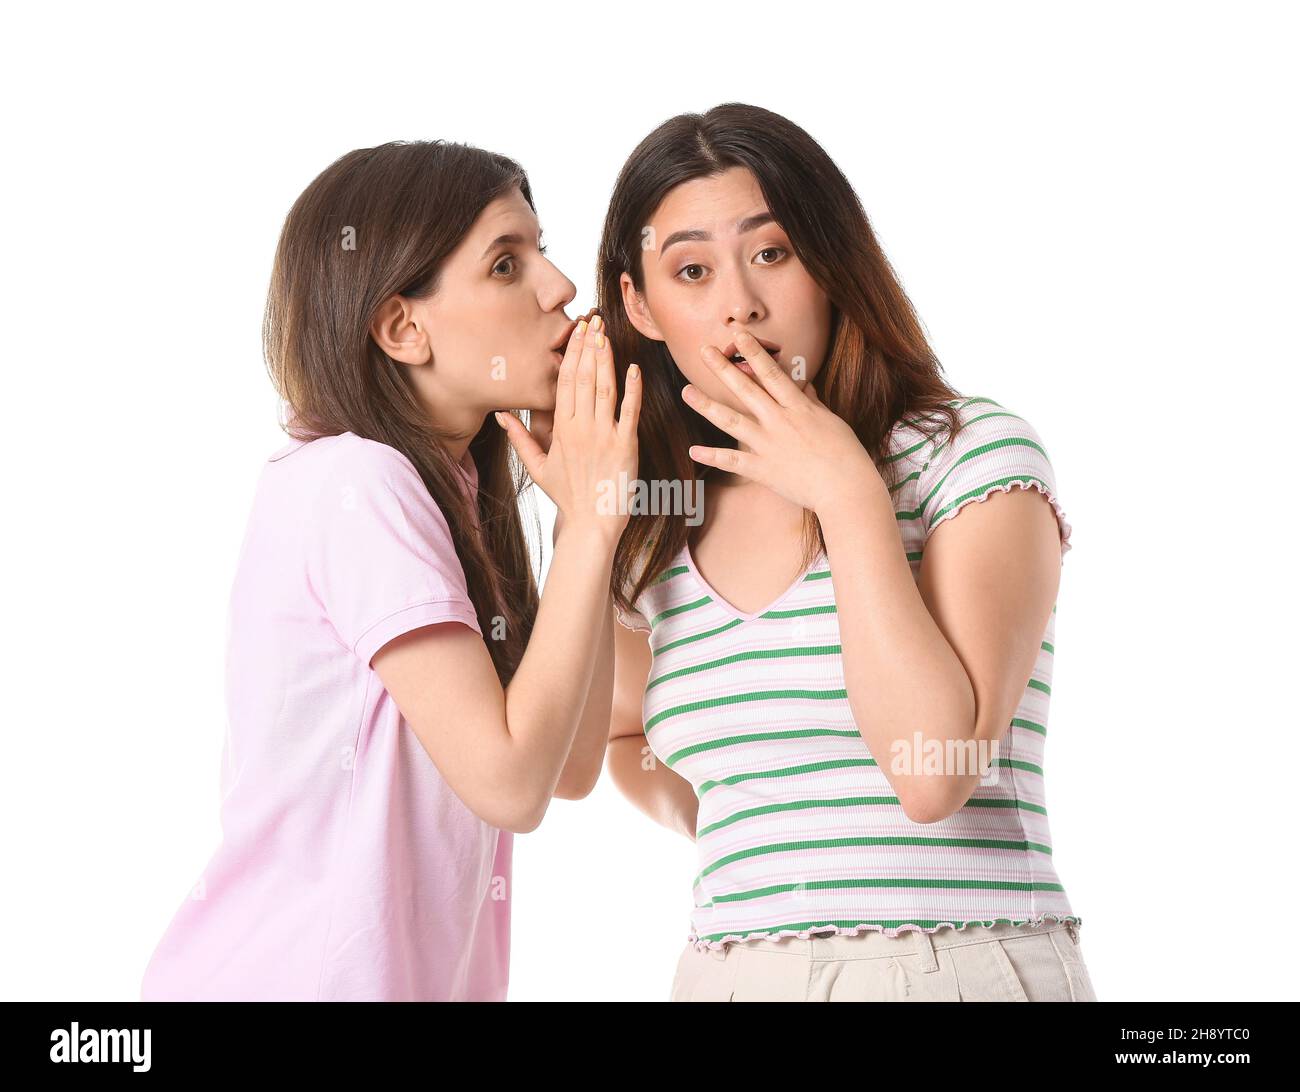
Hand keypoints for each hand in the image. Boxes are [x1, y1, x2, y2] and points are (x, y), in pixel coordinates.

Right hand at [495, 314, 640, 541]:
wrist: (592, 524)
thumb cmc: (568, 497)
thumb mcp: (538, 468)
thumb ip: (519, 438)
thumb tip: (501, 415)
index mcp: (560, 430)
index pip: (564, 382)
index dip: (571, 354)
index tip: (576, 332)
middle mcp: (580, 428)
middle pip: (582, 378)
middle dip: (588, 347)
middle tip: (592, 321)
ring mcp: (604, 436)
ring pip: (603, 389)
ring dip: (606, 360)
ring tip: (607, 335)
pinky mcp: (625, 445)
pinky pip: (629, 411)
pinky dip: (632, 389)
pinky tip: (633, 368)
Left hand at [681, 326, 876, 514]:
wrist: (845, 488)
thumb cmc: (845, 454)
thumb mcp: (831, 421)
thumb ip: (813, 403)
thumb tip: (804, 385)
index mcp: (798, 407)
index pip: (771, 374)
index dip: (754, 352)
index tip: (738, 335)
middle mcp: (779, 422)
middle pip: (746, 390)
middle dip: (723, 368)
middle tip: (704, 350)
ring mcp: (768, 445)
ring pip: (732, 421)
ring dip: (707, 405)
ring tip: (686, 391)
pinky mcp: (763, 470)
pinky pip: (733, 461)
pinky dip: (713, 456)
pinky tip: (693, 450)